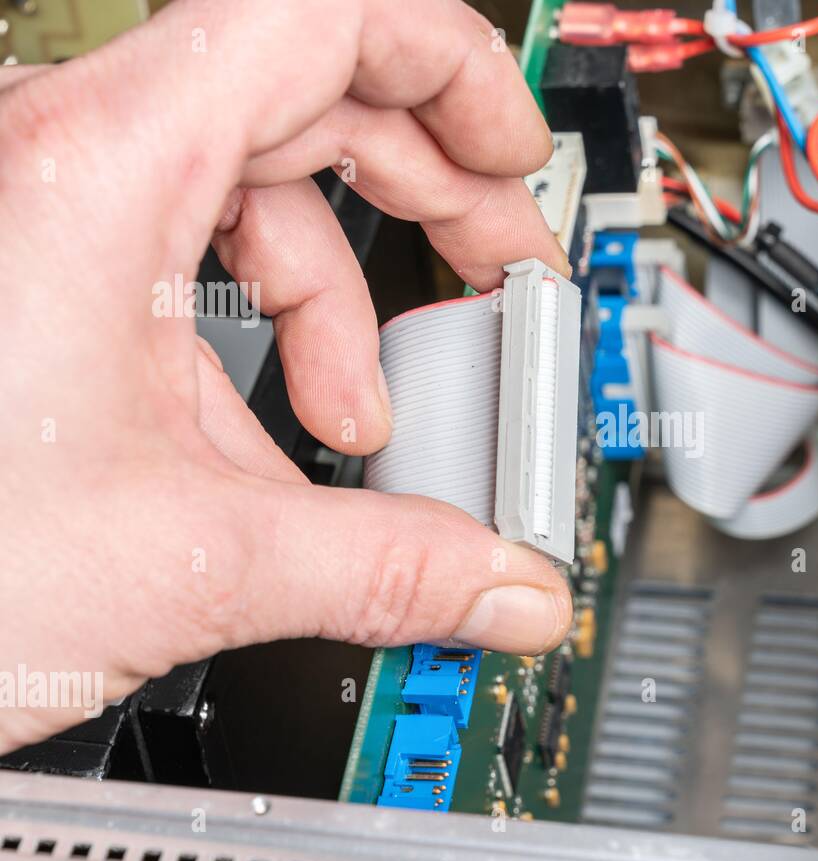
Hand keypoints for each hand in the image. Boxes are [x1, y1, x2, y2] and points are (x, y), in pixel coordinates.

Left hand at [0, 0, 573, 752]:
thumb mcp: (188, 562)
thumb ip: (387, 571)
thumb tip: (504, 586)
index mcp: (94, 169)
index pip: (318, 18)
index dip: (446, 66)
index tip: (511, 148)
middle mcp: (62, 159)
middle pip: (304, 99)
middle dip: (427, 194)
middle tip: (497, 273)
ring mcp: (47, 214)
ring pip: (246, 189)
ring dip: (340, 299)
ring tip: (368, 416)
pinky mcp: (39, 274)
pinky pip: (184, 260)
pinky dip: (261, 337)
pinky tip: (279, 437)